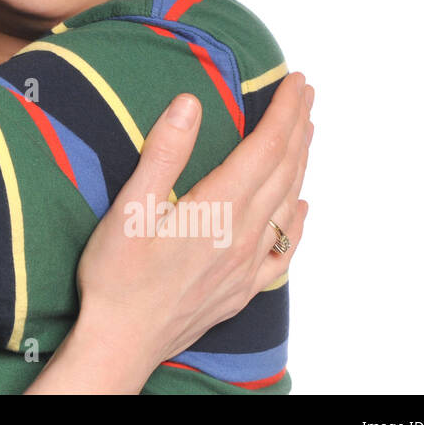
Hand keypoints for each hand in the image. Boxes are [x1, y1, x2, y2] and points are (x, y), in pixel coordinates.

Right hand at [72, 72, 312, 385]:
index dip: (283, 112)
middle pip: (284, 170)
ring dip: (301, 164)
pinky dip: (297, 222)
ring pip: (288, 204)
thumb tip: (189, 104)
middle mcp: (242, 236)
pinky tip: (300, 209)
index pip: (265, 149)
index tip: (295, 82)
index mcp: (217, 209)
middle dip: (298, 127)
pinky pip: (283, 249)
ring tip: (307, 133)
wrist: (121, 342)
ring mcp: (246, 265)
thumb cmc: (116, 278)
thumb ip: (162, 155)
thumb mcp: (129, 209)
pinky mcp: (240, 288)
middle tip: (306, 93)